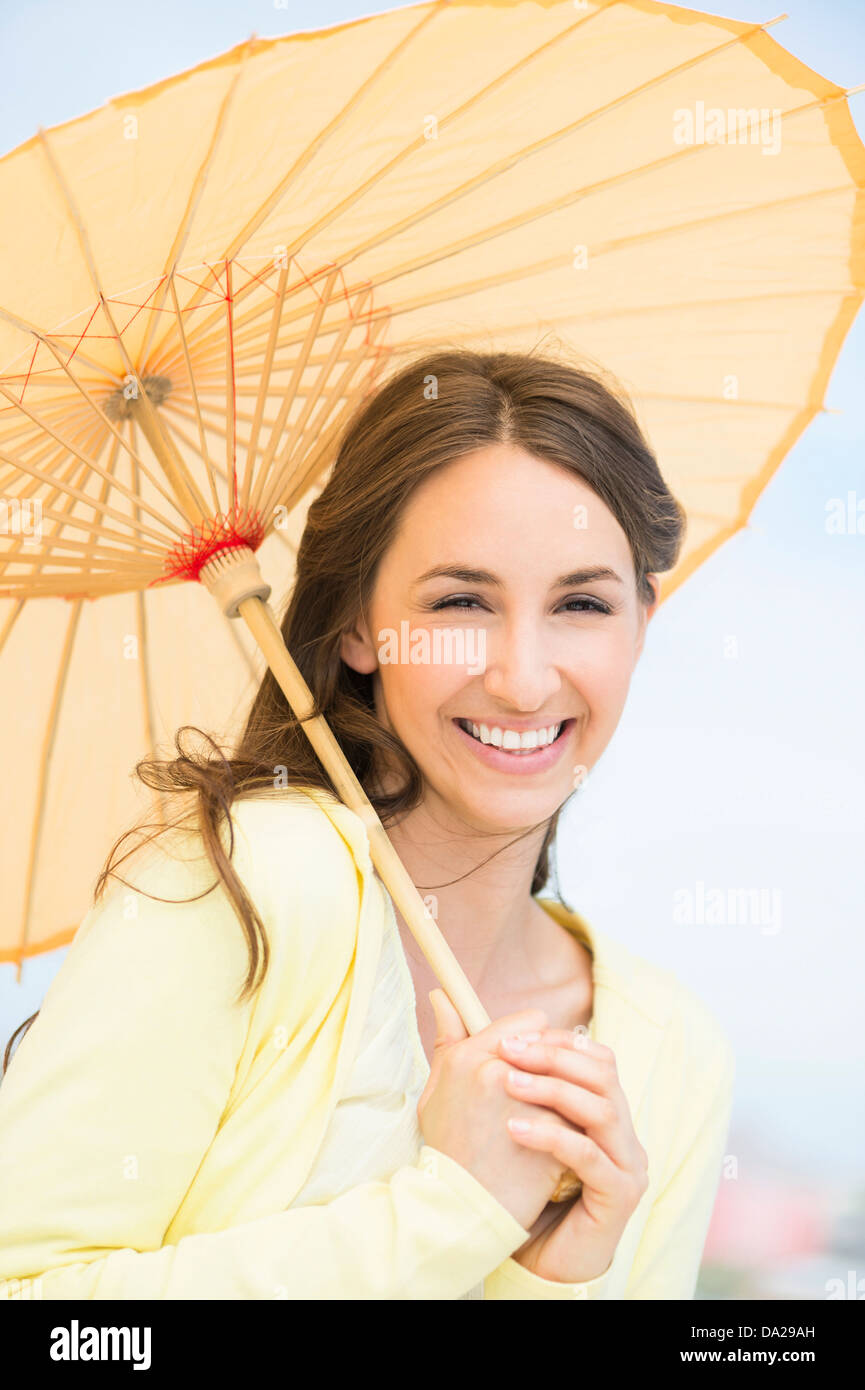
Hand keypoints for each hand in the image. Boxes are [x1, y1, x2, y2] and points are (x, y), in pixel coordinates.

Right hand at [417, 992, 579, 1229]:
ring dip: (570, 1094)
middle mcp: (500, 1073)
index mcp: (469, 1057)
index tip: (534, 1062)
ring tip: (558, 1118)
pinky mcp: (557, 1134)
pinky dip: (577, 1126)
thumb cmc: (447, 1151)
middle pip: (557, 1048)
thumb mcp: (436, 1091)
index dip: (538, 1042)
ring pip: (573, 1080)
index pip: (530, 1022)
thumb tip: (443, 995)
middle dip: (557, 1066)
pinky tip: (566, 1141)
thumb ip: (447, 1039)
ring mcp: (532, 1104)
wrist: (460, 1212)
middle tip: (548, 1092)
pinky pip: (581, 1114)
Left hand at [498, 1028, 648, 1283]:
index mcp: (607, 1113)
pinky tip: (514, 1129)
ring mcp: (628, 1164)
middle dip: (553, 1056)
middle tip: (508, 1050)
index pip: (596, 1059)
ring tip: (507, 1082)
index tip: (511, 1037)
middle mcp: (625, 1134)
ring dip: (552, 1090)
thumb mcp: (517, 1127)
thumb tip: (469, 1018)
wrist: (543, 1259)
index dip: (558, 1042)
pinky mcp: (620, 1195)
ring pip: (602, 1109)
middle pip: (603, 1075)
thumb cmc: (528, 1191)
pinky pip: (590, 1156)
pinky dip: (551, 1137)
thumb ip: (503, 1078)